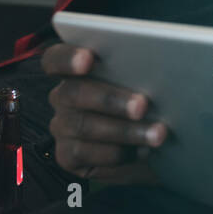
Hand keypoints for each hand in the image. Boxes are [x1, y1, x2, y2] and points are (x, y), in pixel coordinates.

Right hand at [43, 43, 165, 184]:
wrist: (150, 144)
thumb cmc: (147, 99)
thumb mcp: (145, 78)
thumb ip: (140, 65)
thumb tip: (156, 58)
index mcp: (76, 69)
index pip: (56, 58)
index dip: (68, 58)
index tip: (88, 59)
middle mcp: (63, 96)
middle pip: (74, 93)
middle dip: (110, 99)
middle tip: (142, 105)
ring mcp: (63, 126)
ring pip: (85, 126)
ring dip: (125, 131)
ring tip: (156, 133)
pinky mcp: (67, 155)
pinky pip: (87, 154)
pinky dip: (118, 153)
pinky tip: (143, 150)